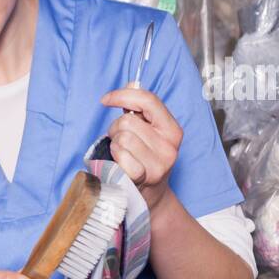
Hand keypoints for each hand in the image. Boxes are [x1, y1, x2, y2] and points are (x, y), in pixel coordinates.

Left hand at [99, 87, 182, 212]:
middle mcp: (169, 146)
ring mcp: (159, 164)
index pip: (148, 100)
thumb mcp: (147, 132)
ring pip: (122, 138)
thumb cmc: (144, 159)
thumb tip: (132, 83)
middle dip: (116, 129)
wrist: (150, 195)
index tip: (106, 99)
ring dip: (115, 144)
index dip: (122, 95)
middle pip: (128, 122)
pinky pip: (120, 157)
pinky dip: (115, 159)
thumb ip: (139, 108)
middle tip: (120, 140)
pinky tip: (121, 165)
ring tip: (122, 153)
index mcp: (172, 129)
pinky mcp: (145, 178)